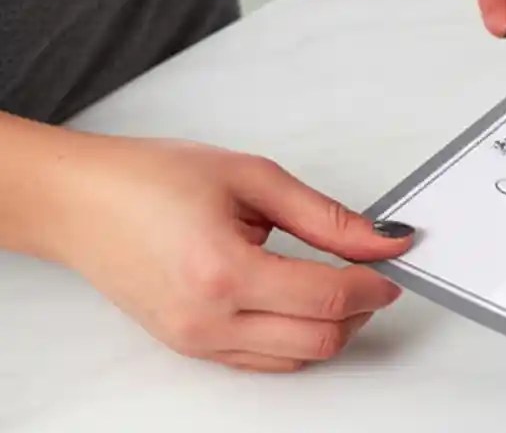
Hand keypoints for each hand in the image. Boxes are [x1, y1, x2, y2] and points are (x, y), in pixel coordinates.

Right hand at [46, 134, 414, 372]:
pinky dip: (296, 337)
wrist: (79, 201)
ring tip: (340, 283)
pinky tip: (303, 301)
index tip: (393, 267)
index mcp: (223, 272)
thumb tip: (380, 239)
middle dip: (361, 311)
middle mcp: (207, 320)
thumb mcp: (251, 178)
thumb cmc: (147, 180)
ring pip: (295, 359)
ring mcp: (197, 341)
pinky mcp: (191, 347)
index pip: (327, 298)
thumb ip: (324, 216)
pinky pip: (263, 361)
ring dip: (331, 328)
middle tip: (374, 275)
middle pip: (319, 340)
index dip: (374, 284)